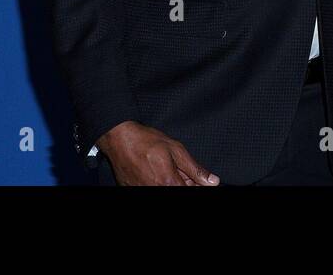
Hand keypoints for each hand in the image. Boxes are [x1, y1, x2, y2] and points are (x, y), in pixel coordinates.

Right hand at [98, 121, 219, 185]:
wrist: (119, 140)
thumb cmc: (147, 141)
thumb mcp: (176, 150)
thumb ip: (195, 169)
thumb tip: (213, 181)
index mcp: (168, 183)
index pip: (191, 191)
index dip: (196, 184)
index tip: (198, 179)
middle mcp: (155, 191)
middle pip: (178, 190)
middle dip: (183, 182)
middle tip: (177, 169)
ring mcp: (143, 192)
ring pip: (164, 190)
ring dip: (170, 182)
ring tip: (164, 168)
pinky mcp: (133, 191)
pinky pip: (151, 188)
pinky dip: (157, 182)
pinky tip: (155, 171)